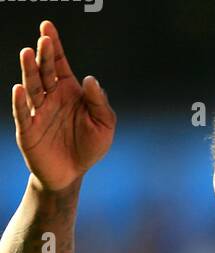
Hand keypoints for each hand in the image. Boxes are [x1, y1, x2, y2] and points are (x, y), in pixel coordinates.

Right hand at [12, 20, 114, 192]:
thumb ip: (100, 103)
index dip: (54, 46)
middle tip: (44, 39)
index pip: (59, 63)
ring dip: (29, 71)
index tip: (48, 27)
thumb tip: (90, 79)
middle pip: (45, 71)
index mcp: (68, 91)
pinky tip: (19, 88)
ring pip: (32, 87)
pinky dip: (19, 101)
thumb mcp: (104, 125)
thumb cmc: (89, 146)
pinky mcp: (28, 129)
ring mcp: (37, 111)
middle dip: (44, 55)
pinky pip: (23, 113)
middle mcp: (50, 96)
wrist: (72, 173)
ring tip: (28, 53)